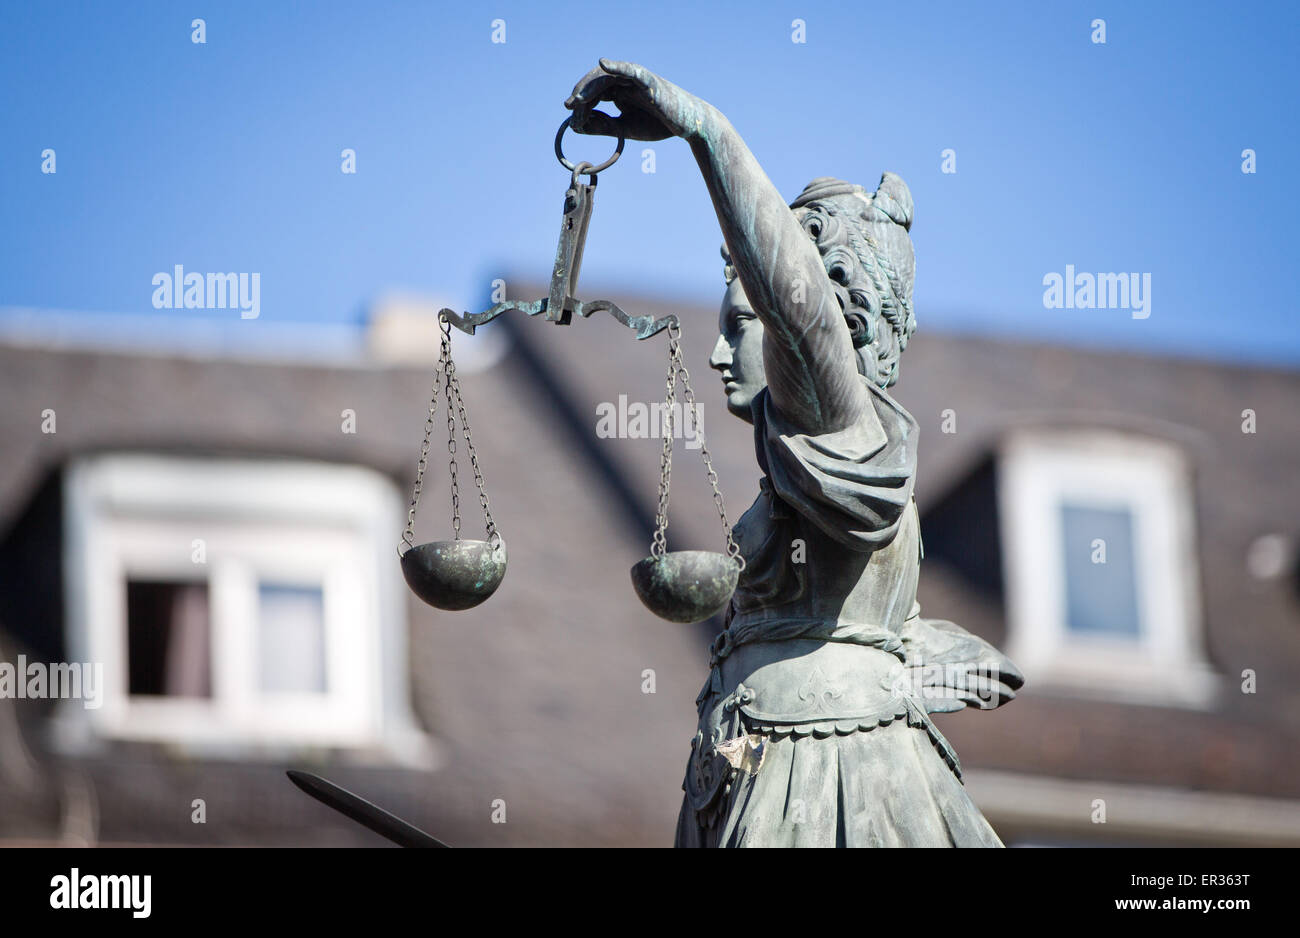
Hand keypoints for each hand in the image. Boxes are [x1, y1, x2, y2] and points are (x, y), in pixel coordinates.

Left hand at [564, 58, 699, 141]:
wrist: (688, 125)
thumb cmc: (659, 124)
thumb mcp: (624, 128)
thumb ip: (603, 126)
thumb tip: (577, 126)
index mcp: (619, 91)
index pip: (593, 93)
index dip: (580, 103)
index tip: (571, 119)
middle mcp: (624, 82)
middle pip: (596, 82)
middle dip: (580, 95)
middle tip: (570, 108)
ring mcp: (636, 79)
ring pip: (607, 77)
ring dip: (590, 87)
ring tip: (578, 100)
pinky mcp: (648, 80)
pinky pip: (631, 70)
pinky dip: (617, 66)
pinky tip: (603, 64)